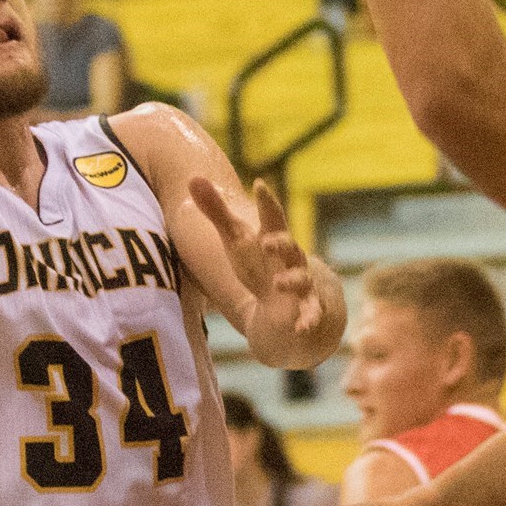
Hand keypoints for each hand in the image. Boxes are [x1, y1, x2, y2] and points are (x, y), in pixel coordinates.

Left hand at [189, 177, 320, 337]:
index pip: (272, 216)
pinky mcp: (307, 307)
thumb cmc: (256, 261)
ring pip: (302, 279)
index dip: (266, 201)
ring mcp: (301, 283)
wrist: (285, 297)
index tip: (259, 184)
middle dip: (281, 243)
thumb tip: (193, 178)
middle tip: (266, 241)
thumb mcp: (233, 238)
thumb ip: (215, 210)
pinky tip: (301, 328)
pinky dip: (309, 320)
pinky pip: (312, 313)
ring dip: (292, 280)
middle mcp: (291, 258)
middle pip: (291, 246)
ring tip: (277, 283)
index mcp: (273, 237)